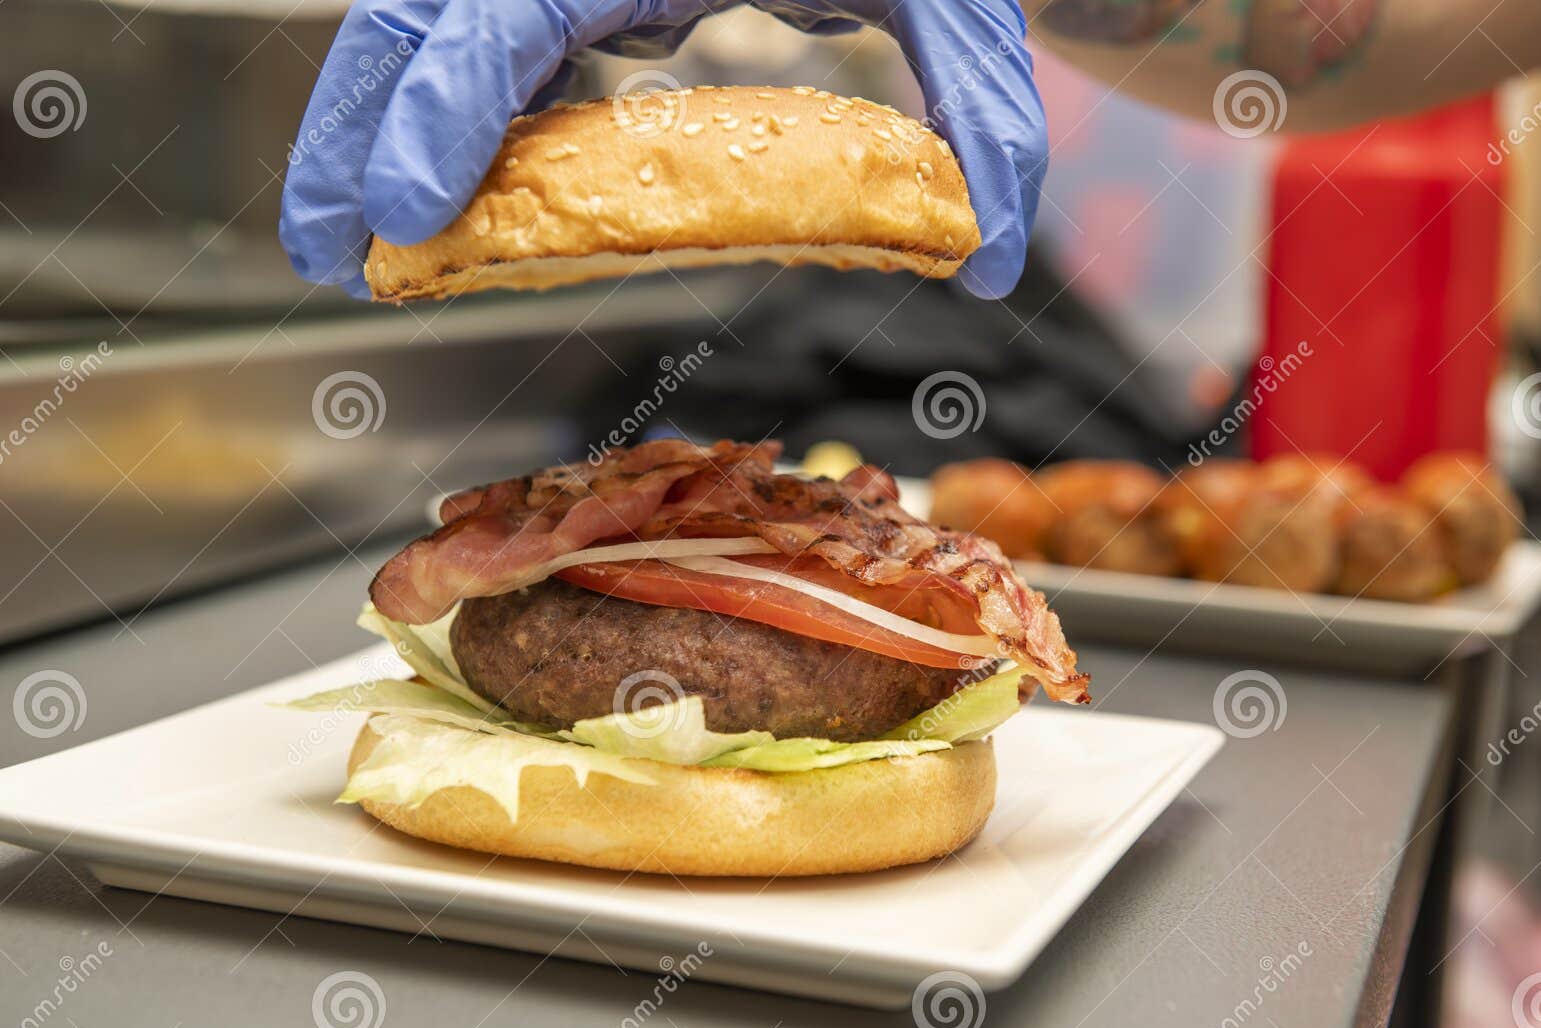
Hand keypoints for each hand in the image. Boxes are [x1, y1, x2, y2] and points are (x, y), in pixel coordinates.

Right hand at [279, 1, 1045, 299]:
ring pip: (423, 11)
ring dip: (368, 117)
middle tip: (330, 247)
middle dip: (364, 121)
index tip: (409, 208)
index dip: (453, 101)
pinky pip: (468, 31)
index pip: (514, 2)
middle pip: (428, 4)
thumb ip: (983, 113)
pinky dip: (426, 103)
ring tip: (341, 232)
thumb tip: (987, 265)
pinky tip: (419, 183)